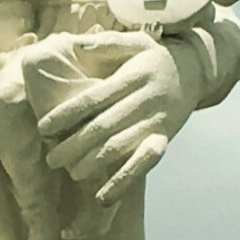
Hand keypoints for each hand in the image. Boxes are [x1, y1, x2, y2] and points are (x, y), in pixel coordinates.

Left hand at [36, 34, 190, 204]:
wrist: (195, 71)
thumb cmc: (155, 57)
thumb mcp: (136, 42)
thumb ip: (107, 43)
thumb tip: (77, 44)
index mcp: (132, 77)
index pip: (93, 99)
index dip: (66, 114)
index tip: (43, 128)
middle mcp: (144, 100)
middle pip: (102, 127)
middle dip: (73, 145)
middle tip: (51, 159)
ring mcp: (155, 121)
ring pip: (119, 146)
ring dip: (92, 163)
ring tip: (70, 173)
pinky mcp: (164, 138)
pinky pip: (143, 163)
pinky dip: (122, 181)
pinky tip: (102, 198)